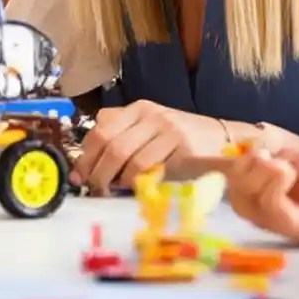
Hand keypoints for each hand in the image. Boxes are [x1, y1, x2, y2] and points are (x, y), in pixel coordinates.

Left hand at [70, 100, 227, 191]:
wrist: (221, 138)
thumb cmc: (178, 138)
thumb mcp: (148, 128)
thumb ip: (120, 134)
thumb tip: (85, 162)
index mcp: (137, 109)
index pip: (100, 129)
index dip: (85, 155)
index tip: (77, 176)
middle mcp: (151, 116)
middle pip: (111, 145)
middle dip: (97, 171)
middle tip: (94, 187)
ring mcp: (168, 132)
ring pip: (129, 159)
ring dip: (117, 180)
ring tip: (114, 189)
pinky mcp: (183, 150)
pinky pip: (151, 170)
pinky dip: (138, 183)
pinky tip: (137, 187)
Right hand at [225, 145, 298, 242]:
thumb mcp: (291, 158)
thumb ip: (268, 153)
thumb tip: (249, 148)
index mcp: (254, 193)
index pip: (228, 177)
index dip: (240, 159)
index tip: (265, 152)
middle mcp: (255, 210)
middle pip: (232, 185)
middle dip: (250, 163)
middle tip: (276, 160)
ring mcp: (268, 220)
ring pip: (245, 195)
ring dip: (264, 171)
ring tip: (288, 169)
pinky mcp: (286, 226)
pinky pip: (269, 203)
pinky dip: (276, 182)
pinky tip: (291, 175)